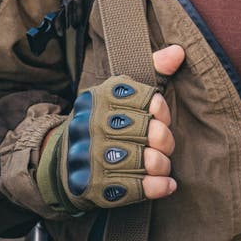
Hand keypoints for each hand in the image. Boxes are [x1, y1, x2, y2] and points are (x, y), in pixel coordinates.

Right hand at [38, 45, 184, 212]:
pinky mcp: (97, 186)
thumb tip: (178, 52)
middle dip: (165, 140)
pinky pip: (137, 188)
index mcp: (104, 98)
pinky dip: (158, 187)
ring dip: (162, 165)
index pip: (150, 101)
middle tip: (163, 145)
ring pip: (147, 161)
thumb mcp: (122, 92)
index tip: (158, 118)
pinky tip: (166, 184)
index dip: (161, 112)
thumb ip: (153, 70)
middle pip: (152, 132)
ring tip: (162, 165)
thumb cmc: (103, 121)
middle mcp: (96, 125)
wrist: (62, 160)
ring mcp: (95, 157)